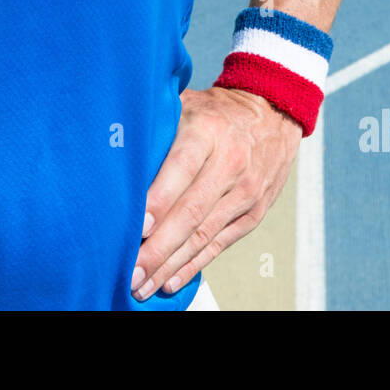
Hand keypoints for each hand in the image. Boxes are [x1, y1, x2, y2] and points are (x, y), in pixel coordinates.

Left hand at [131, 87, 301, 300]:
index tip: (136, 227)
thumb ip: (157, 126)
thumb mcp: (187, 103)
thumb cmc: (217, 111)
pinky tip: (169, 281)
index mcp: (208, 131)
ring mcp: (245, 193)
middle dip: (158, 247)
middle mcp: (231, 164)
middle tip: (130, 270)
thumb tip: (114, 154)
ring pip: (203, 235)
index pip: (181, 169)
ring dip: (170, 264)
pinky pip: (218, 244)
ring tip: (142, 285)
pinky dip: (193, 265)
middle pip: (191, 212)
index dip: (159, 200)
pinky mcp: (253, 213)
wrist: (274, 113)